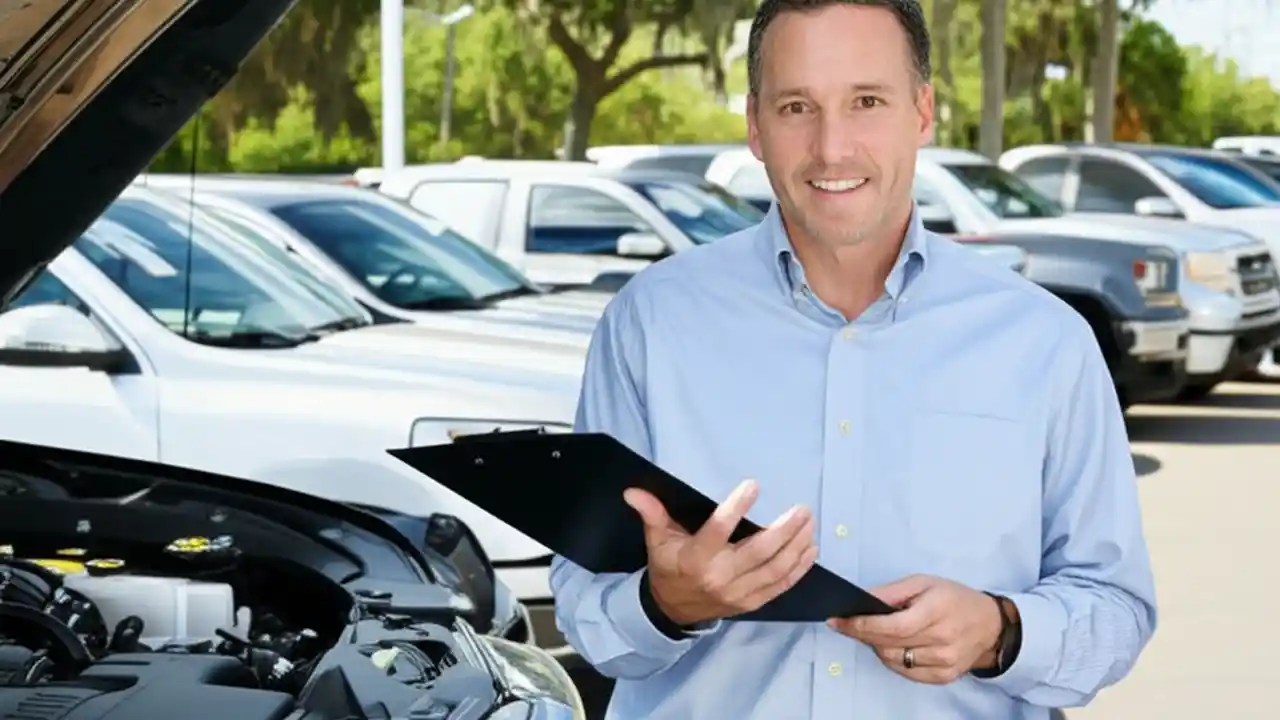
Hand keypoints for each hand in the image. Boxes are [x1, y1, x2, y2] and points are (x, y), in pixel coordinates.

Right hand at [624, 479, 817, 626]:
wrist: (673, 611)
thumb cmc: (668, 567)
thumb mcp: (657, 541)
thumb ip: (651, 514)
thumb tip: (633, 491)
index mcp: (696, 559)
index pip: (718, 531)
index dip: (735, 509)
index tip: (753, 485)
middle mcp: (720, 577)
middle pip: (758, 553)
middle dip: (784, 530)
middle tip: (802, 509)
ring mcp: (739, 593)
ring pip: (775, 570)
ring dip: (797, 547)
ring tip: (810, 523)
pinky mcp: (752, 603)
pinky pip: (780, 586)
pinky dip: (798, 569)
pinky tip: (810, 550)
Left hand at [827, 575, 1003, 683]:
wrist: (990, 625)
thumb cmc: (953, 598)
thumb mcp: (924, 582)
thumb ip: (892, 592)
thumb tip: (862, 599)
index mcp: (937, 611)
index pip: (893, 626)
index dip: (862, 625)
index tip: (839, 620)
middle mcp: (942, 640)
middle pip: (889, 644)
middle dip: (861, 634)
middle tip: (846, 624)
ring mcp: (944, 662)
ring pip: (894, 660)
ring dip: (876, 646)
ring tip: (871, 632)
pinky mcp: (944, 676)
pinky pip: (906, 672)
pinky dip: (891, 659)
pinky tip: (889, 645)